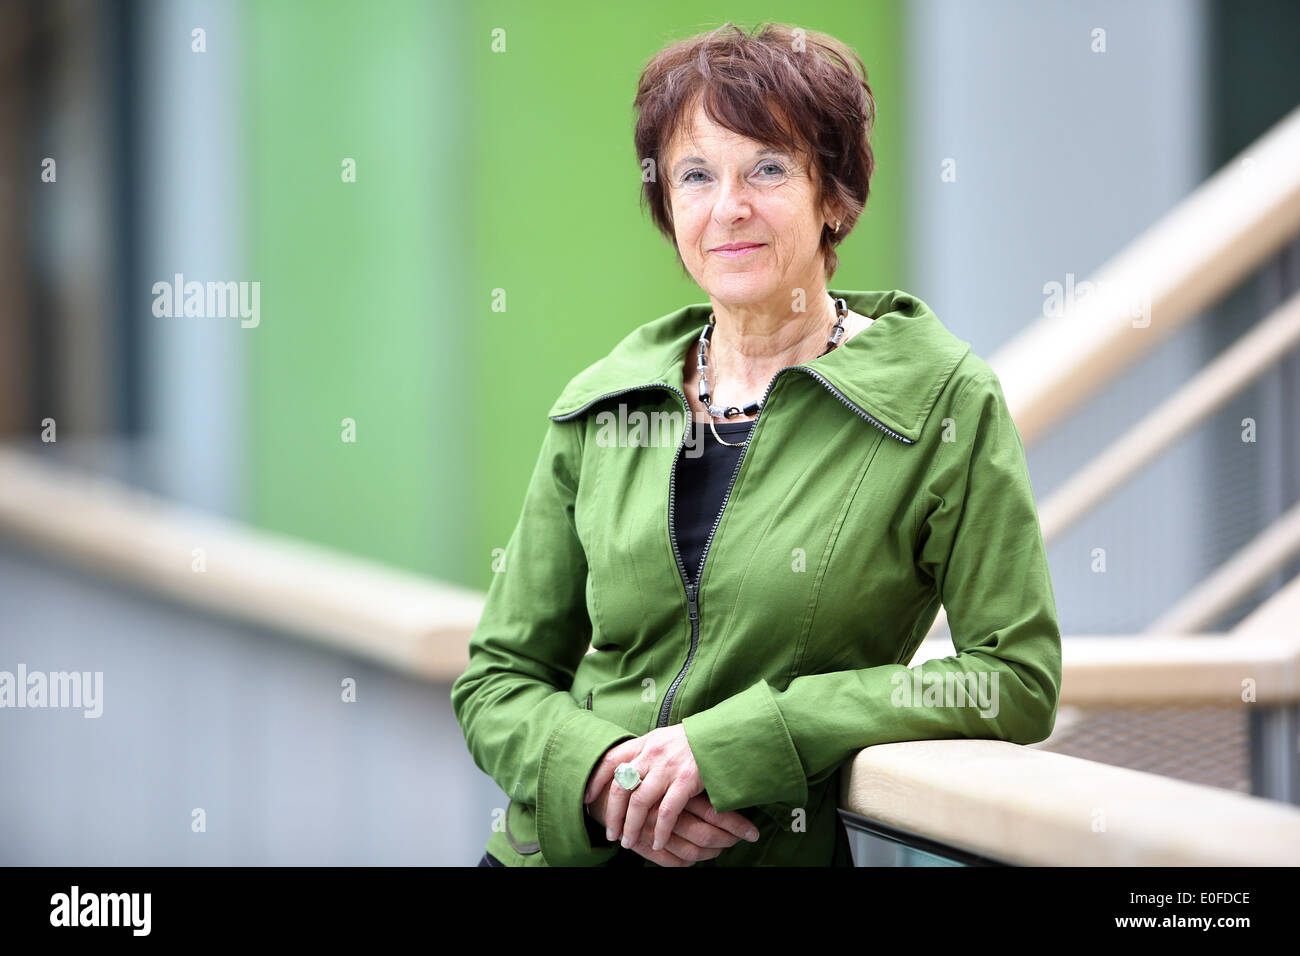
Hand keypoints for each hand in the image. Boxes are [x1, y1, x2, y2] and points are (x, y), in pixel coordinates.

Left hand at [585, 725, 759, 853]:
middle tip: (611, 834)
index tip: (585, 799)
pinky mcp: (686, 780)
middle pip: (621, 787)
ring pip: (639, 802)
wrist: (723, 735)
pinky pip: (667, 811)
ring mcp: (668, 766)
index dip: (595, 781)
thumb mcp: (664, 740)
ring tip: (629, 843)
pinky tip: (658, 842)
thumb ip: (645, 753)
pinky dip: (660, 830)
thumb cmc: (693, 742)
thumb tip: (625, 770)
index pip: (610, 760)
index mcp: (644, 743)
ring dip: (632, 827)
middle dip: (613, 814)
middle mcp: (651, 753)